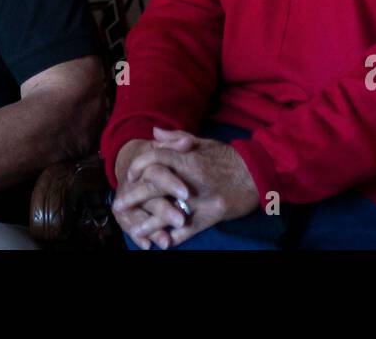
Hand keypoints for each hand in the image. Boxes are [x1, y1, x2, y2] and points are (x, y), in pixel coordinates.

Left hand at [120, 127, 260, 247]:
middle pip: (154, 187)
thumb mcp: (203, 142)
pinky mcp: (210, 216)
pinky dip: (174, 237)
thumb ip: (176, 138)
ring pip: (167, 213)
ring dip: (148, 223)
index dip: (138, 166)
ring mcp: (199, 199)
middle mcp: (190, 179)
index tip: (129, 176)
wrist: (257, 173)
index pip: (154, 157)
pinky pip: (187, 230)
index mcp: (187, 158)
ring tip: (134, 231)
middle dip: (133, 197)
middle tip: (118, 205)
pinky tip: (162, 242)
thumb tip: (153, 133)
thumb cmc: (229, 157)